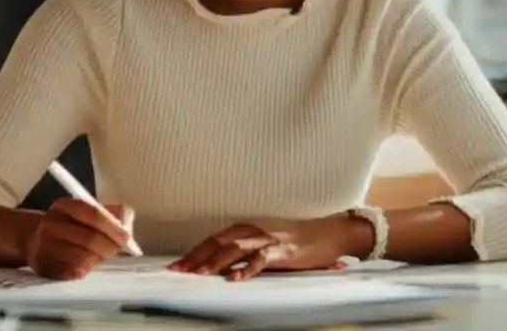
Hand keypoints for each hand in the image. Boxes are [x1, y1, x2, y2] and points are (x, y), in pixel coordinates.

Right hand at [23, 199, 132, 279]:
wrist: (31, 239)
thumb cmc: (65, 225)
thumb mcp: (81, 212)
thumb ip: (105, 212)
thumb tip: (126, 214)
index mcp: (64, 206)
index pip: (93, 214)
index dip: (112, 227)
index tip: (125, 237)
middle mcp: (51, 224)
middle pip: (89, 238)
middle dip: (109, 247)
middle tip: (117, 251)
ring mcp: (45, 246)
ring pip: (81, 257)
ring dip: (97, 260)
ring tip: (101, 258)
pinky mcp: (43, 265)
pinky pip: (71, 271)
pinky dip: (85, 270)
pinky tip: (87, 266)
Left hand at [168, 214, 367, 280]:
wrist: (330, 233)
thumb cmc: (298, 241)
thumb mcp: (267, 243)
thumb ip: (246, 253)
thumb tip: (223, 268)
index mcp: (248, 229)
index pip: (214, 239)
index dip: (194, 251)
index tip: (176, 265)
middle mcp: (254, 230)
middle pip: (218, 242)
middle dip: (196, 257)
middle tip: (177, 270)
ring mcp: (269, 239)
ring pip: (235, 249)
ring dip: (214, 262)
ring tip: (199, 274)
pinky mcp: (284, 250)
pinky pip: (262, 259)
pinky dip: (247, 268)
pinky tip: (235, 278)